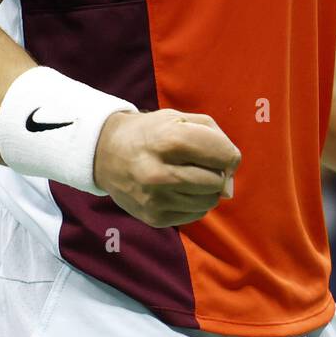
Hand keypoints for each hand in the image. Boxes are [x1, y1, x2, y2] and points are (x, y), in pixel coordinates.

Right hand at [94, 108, 240, 227]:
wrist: (106, 153)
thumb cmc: (152, 132)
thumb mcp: (181, 118)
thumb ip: (216, 141)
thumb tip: (229, 188)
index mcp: (169, 139)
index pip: (223, 155)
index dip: (228, 154)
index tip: (218, 151)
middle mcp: (160, 172)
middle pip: (217, 181)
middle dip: (216, 172)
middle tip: (199, 164)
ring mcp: (156, 198)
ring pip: (208, 201)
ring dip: (206, 189)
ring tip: (188, 176)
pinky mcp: (154, 217)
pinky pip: (195, 215)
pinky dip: (194, 202)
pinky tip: (178, 189)